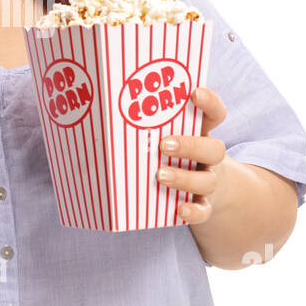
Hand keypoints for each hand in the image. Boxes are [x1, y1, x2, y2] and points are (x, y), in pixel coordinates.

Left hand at [154, 87, 227, 224]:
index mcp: (201, 134)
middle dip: (190, 145)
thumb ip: (144, 126)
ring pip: (207, 181)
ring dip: (184, 178)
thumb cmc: (175, 156)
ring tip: (159, 175)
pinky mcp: (205, 206)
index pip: (214, 114)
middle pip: (214, 149)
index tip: (194, 94)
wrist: (207, 192)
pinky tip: (180, 209)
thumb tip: (91, 116)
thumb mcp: (168, 136)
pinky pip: (204, 211)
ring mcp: (209, 182)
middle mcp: (209, 158)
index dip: (209, 102)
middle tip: (163, 144)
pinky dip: (194, 211)